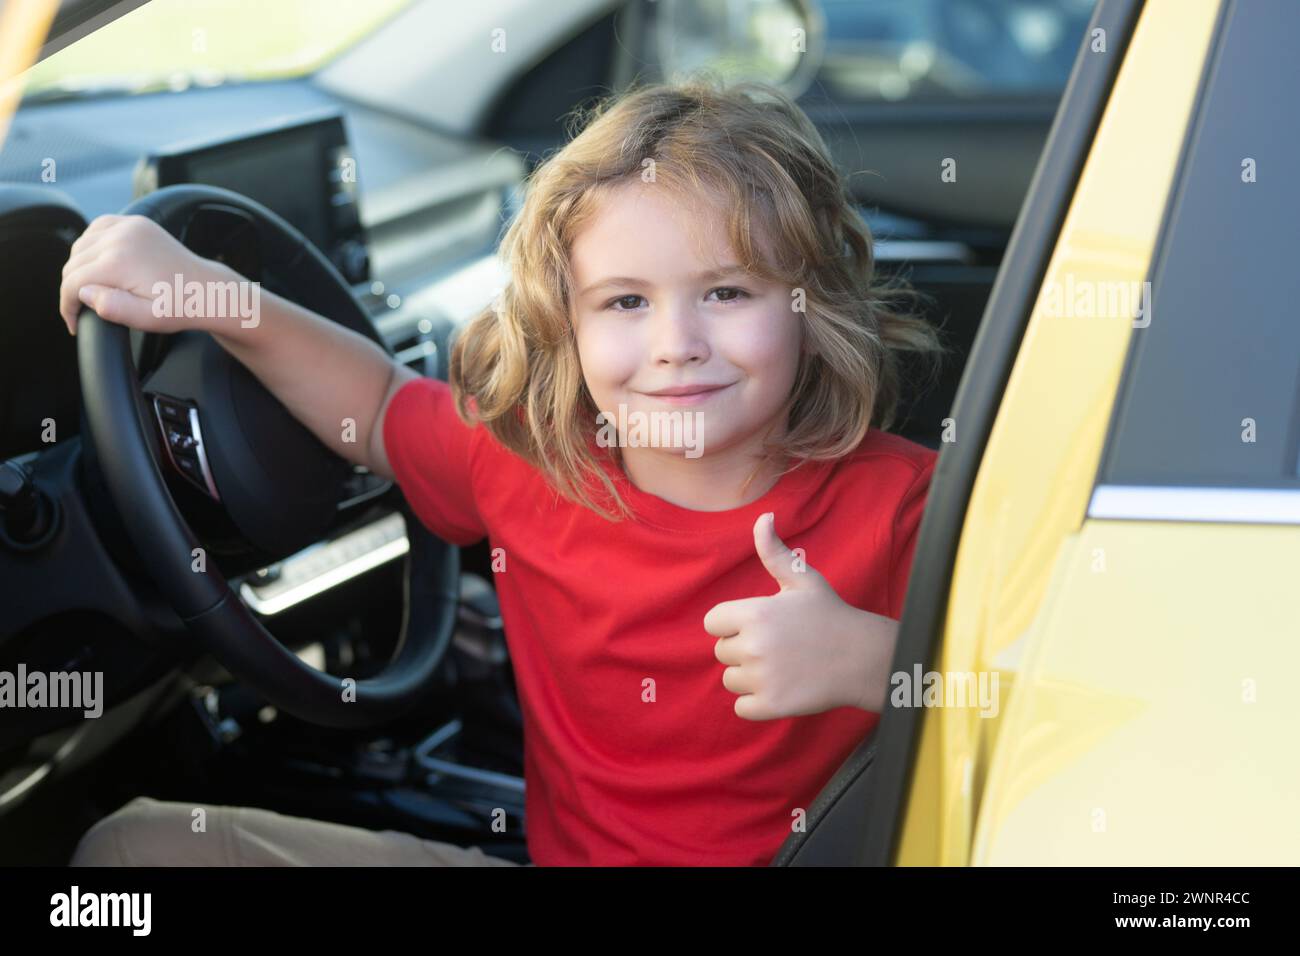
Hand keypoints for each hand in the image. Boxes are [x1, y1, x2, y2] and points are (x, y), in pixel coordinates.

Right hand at [59, 214, 234, 335]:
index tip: (74, 322)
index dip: (67, 305)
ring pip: (81, 245)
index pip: (73, 282)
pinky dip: (91, 245)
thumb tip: (83, 293)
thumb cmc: (180, 306)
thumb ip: (113, 308)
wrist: (206, 288)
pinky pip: (98, 229)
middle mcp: (121, 237)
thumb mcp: (148, 318)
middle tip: (81, 309)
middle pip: (74, 263)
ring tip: (90, 289)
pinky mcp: (136, 222)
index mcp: (120, 261)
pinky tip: (97, 262)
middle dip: (72, 288)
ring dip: (79, 266)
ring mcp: (129, 226)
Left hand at [704, 512, 898, 719]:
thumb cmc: (829, 614)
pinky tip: (782, 687)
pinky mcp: (770, 705)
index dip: (733, 624)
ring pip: (731, 679)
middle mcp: (754, 645)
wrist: (862, 658)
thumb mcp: (802, 580)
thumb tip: (763, 517)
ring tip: (782, 666)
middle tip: (778, 646)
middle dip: (743, 649)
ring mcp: (762, 678)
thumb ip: (774, 552)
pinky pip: (741, 706)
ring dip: (749, 677)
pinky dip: (757, 702)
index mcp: (754, 613)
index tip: (761, 625)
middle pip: (722, 651)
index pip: (713, 622)